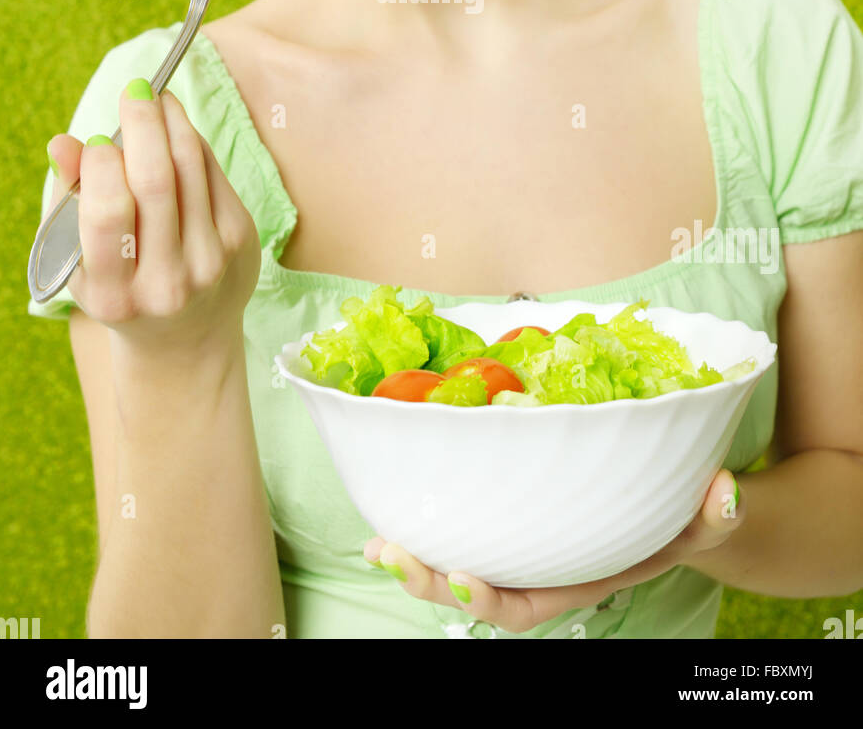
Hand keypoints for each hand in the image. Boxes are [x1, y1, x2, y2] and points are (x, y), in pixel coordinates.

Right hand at [46, 81, 260, 355]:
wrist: (186, 340)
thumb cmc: (122, 289)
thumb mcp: (83, 261)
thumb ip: (71, 201)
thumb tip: (64, 144)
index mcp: (114, 295)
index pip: (108, 212)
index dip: (101, 164)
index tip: (96, 141)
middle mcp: (166, 282)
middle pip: (156, 181)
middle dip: (143, 125)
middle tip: (134, 90)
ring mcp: (209, 263)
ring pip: (191, 170)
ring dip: (173, 123)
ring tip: (156, 100)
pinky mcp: (240, 241)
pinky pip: (213, 175)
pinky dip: (194, 144)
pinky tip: (178, 129)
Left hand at [363, 467, 744, 633]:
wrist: (672, 508)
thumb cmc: (684, 518)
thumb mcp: (707, 519)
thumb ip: (716, 515)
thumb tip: (724, 493)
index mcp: (575, 580)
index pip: (526, 605)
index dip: (490, 600)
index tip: (463, 580)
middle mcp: (537, 569)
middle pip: (475, 591)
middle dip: (430, 581)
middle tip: (392, 554)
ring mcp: (517, 544)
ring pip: (456, 563)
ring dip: (415, 558)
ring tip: (376, 543)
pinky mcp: (504, 513)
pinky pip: (460, 523)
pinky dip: (424, 519)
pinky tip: (389, 505)